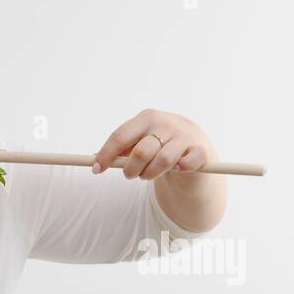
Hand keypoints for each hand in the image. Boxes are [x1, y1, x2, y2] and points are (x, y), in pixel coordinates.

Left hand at [92, 109, 214, 179]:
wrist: (197, 144)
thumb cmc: (161, 144)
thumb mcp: (141, 140)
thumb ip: (121, 148)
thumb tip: (93, 159)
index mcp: (147, 118)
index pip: (121, 136)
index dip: (106, 154)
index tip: (97, 170)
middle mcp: (166, 123)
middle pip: (141, 152)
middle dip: (131, 169)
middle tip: (130, 175)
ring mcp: (184, 136)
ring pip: (162, 161)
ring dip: (150, 174)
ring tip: (148, 175)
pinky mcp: (200, 150)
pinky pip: (185, 165)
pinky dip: (179, 170)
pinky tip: (177, 169)